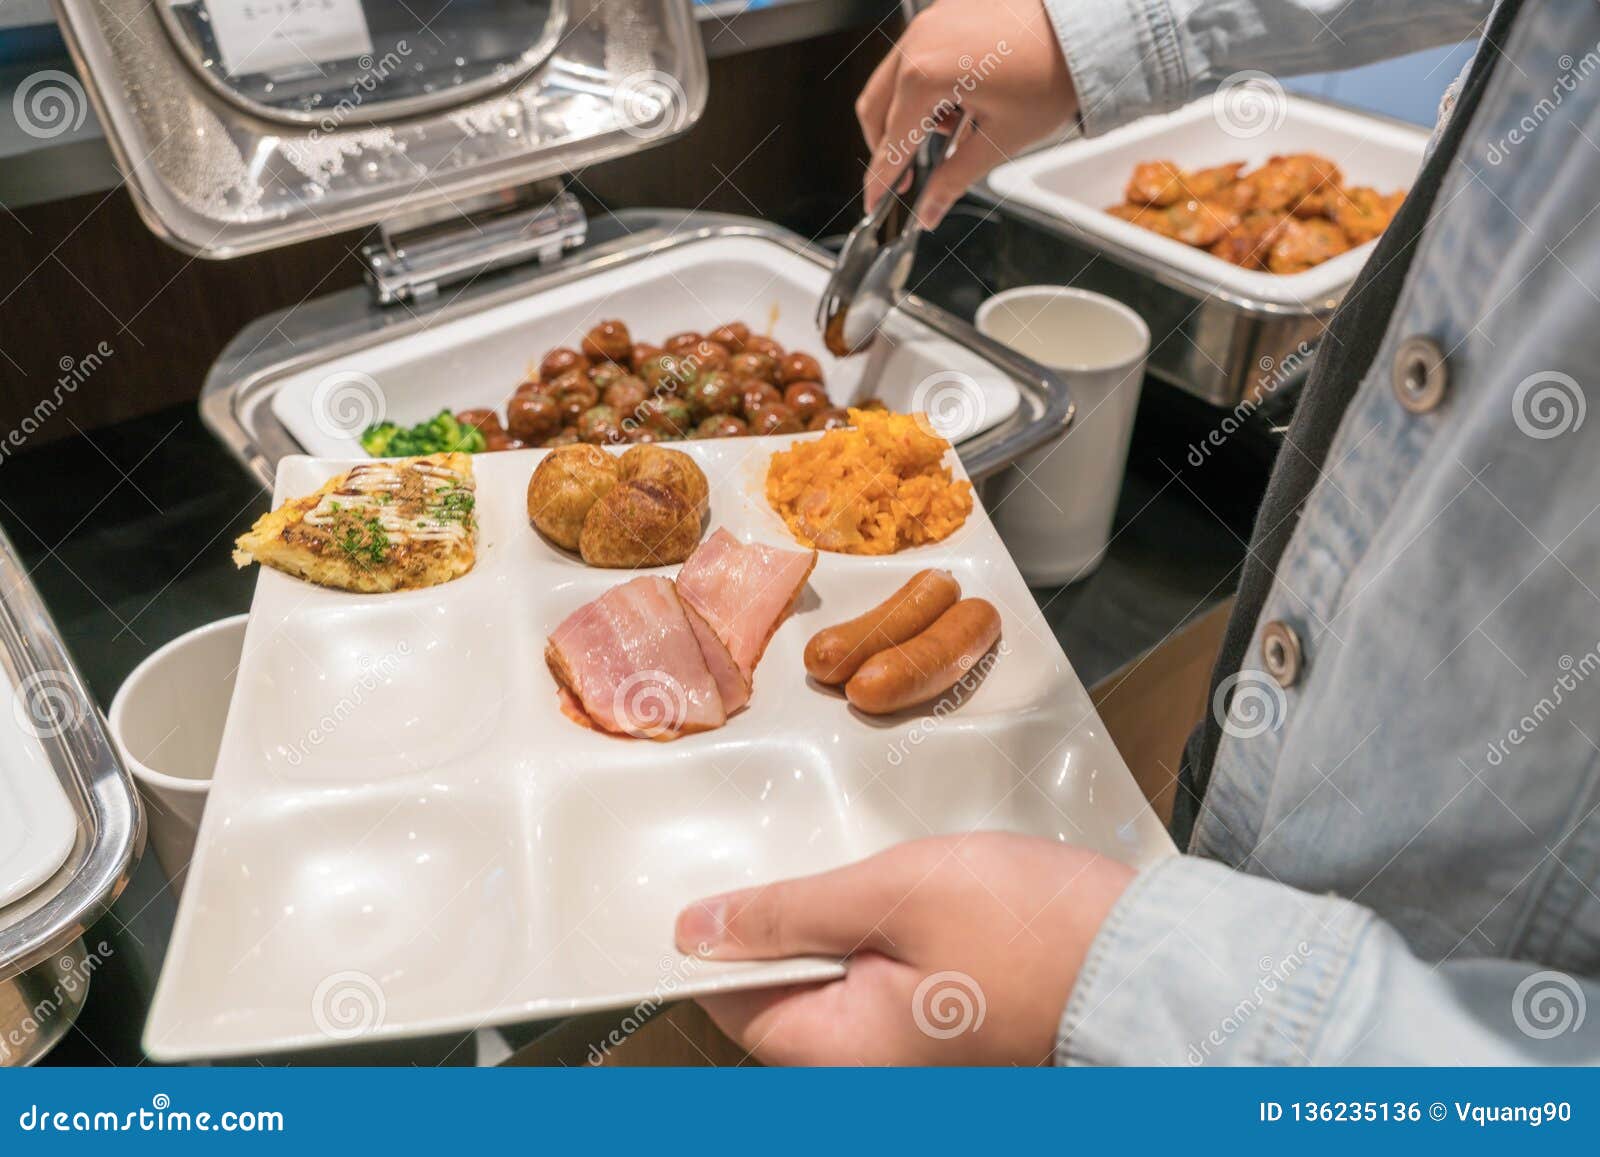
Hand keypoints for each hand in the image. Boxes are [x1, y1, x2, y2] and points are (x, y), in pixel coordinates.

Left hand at [674, 832, 1133, 1064]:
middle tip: (803, 859)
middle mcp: (869, 1073)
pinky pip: (878, 983)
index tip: (709, 885)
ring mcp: (909, 1057)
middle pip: (781, 997)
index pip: (732, 1007)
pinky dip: (874, 937)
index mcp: (842, 1056)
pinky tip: (899, 896)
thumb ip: (788, 913)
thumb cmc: (1034, 928)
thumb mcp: (894, 894)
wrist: (1148, 958)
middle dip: (780, 926)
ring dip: (832, 925)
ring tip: (865, 876)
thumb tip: (697, 931)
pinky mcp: (941, 1031)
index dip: (713, 943)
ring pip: (831, 984)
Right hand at [857, 0, 1077, 228]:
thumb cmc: (1050, 74)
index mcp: (926, 75)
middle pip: (876, 109)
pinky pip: (912, 59)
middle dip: (889, 146)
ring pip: (891, 83)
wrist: (1083, 33)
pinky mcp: (941, 15)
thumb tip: (930, 210)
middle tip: (910, 174)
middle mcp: (919, 43)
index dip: (880, 179)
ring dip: (909, 115)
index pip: (891, 142)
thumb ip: (953, 180)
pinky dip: (922, 88)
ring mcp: (928, 24)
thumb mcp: (999, 140)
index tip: (874, 201)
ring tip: (956, 126)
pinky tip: (960, 101)